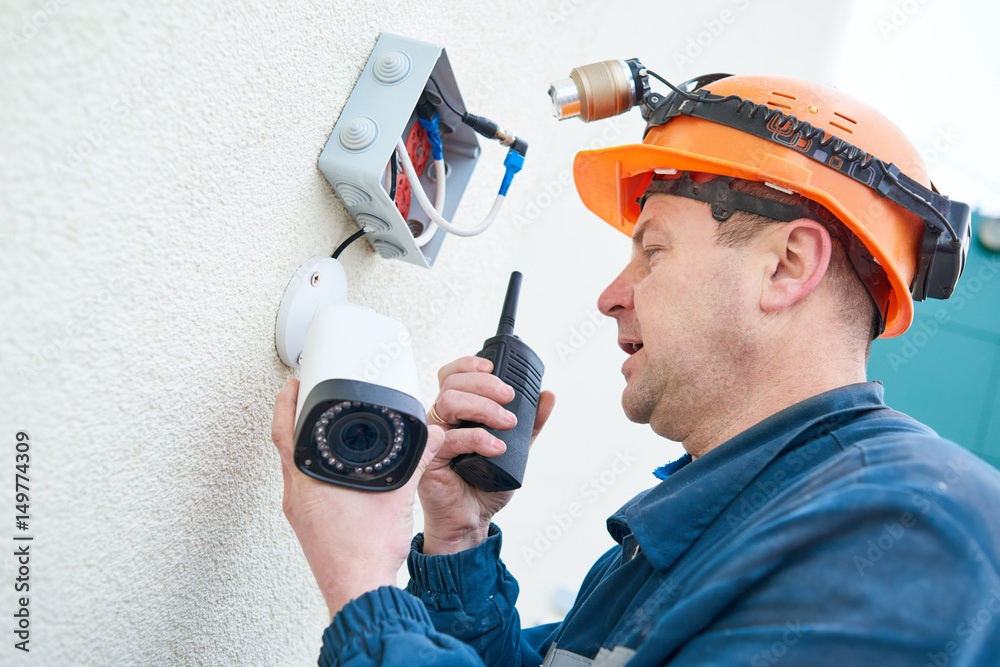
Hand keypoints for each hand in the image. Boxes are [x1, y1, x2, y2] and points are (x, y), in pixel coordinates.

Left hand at [271, 378, 445, 617]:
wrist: (359, 591)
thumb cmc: (367, 552)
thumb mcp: (397, 496)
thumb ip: (416, 460)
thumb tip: (432, 437)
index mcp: (308, 481)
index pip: (285, 431)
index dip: (286, 403)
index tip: (293, 384)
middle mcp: (296, 495)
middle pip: (287, 447)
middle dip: (295, 420)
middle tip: (305, 399)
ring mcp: (299, 512)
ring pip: (295, 468)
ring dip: (305, 446)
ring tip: (323, 431)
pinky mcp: (307, 525)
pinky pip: (304, 487)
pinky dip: (315, 470)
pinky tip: (335, 472)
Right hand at [419, 356, 554, 554]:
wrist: (472, 520)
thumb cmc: (486, 485)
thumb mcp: (517, 449)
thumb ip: (531, 424)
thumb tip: (548, 396)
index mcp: (458, 413)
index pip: (453, 376)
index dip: (468, 365)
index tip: (492, 367)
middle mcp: (443, 421)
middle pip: (452, 383)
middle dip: (485, 384)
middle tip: (509, 397)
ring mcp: (435, 438)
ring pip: (448, 402)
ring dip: (482, 407)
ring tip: (506, 423)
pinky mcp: (431, 458)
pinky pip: (449, 437)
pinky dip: (477, 438)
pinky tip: (496, 447)